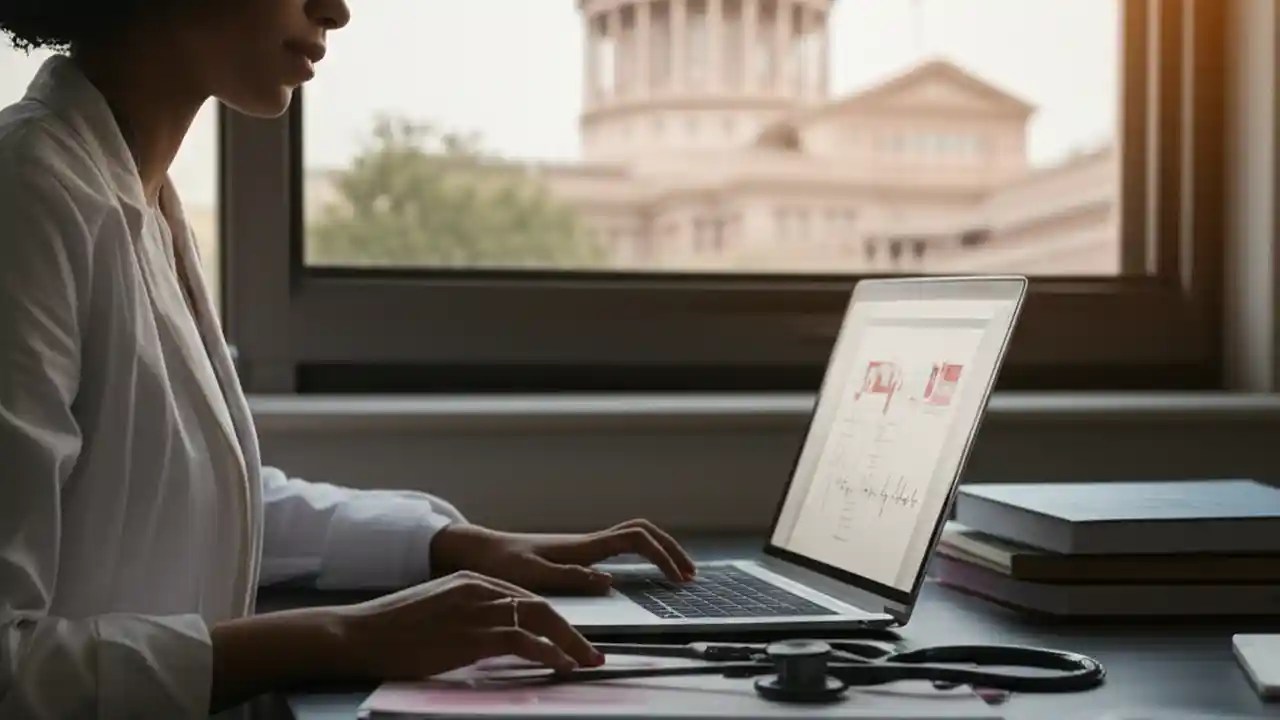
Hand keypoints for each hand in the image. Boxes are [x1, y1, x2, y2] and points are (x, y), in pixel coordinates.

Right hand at [334, 570, 604, 680]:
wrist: (361, 634)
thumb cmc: (392, 630)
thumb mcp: (437, 613)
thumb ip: (468, 617)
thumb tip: (494, 639)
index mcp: (471, 579)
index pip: (524, 596)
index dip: (552, 618)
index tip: (571, 636)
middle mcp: (479, 588)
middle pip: (540, 604)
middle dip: (571, 630)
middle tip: (593, 651)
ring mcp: (476, 609)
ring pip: (539, 620)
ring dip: (569, 643)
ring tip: (587, 662)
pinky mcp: (471, 634)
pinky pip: (522, 641)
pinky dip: (548, 652)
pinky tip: (561, 664)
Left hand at [430, 519, 697, 594]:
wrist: (479, 552)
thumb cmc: (501, 564)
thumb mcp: (532, 575)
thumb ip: (570, 578)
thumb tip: (609, 581)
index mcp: (583, 547)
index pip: (635, 540)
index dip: (662, 555)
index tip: (679, 577)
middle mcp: (588, 543)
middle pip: (642, 532)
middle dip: (670, 549)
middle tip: (690, 574)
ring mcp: (584, 547)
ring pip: (633, 538)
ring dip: (659, 551)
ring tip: (677, 573)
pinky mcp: (577, 555)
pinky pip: (620, 549)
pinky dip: (641, 556)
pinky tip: (644, 575)